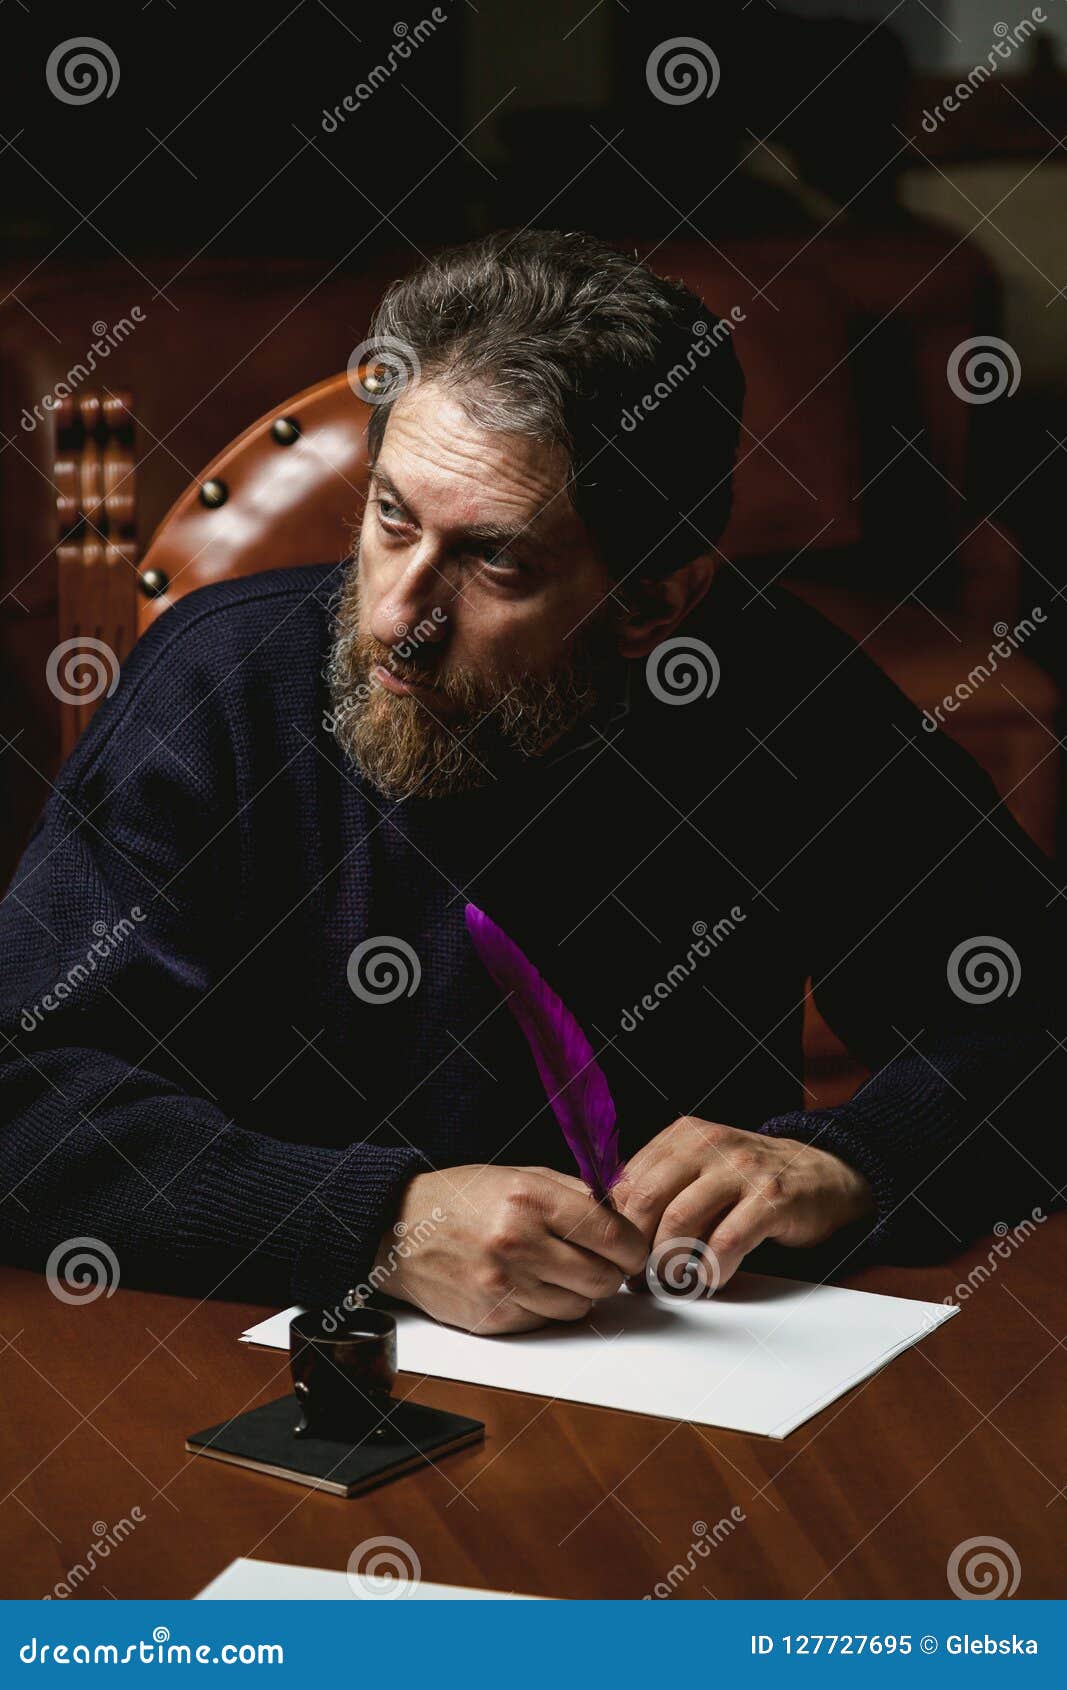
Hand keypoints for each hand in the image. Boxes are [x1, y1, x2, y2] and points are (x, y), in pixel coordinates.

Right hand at [372, 1164, 646, 1333]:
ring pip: (580, 1306)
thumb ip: (574, 1194)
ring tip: (557, 1269)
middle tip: (599, 1260)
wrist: (400, 1231)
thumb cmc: (463, 1199)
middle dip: (610, 1271)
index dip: (632, 1246)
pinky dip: (548, 1306)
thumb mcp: (521, 1176)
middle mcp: (518, 1243)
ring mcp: (505, 1286)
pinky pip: (547, 1321)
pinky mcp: (494, 1318)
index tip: (631, 1247)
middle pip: (603, 1278)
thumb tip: (623, 1217)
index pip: (613, 1235)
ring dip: (579, 1292)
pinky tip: (529, 1284)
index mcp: (530, 1199)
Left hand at [612, 1117, 873, 1292]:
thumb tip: (613, 1231)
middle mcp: (708, 1144)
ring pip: (680, 1222)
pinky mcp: (771, 1198)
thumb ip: (661, 1186)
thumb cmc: (748, 1180)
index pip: (628, 1180)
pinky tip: (711, 1278)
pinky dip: (711, 1270)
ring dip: (671, 1264)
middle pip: (646, 1200)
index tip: (620, 1257)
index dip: (618, 1226)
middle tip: (642, 1278)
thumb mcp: (700, 1166)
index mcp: (682, 1135)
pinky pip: (725, 1243)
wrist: (821, 1174)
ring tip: (675, 1281)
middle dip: (637, 1248)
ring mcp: (741, 1168)